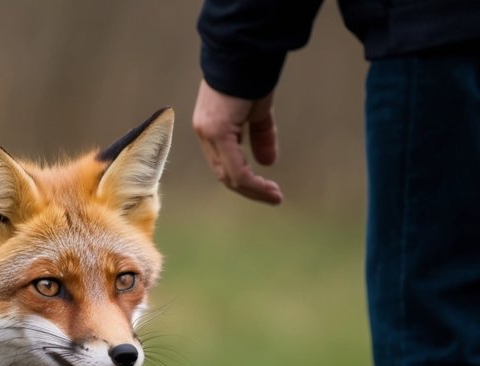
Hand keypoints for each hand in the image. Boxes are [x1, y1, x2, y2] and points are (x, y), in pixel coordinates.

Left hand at [191, 79, 282, 204]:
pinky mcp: (217, 131)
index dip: (245, 179)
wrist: (247, 54)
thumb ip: (260, 136)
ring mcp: (208, 132)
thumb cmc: (252, 77)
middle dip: (250, 189)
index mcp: (210, 128)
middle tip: (273, 197)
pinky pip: (234, 167)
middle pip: (224, 173)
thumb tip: (267, 163)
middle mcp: (204, 133)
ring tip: (274, 197)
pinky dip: (251, 181)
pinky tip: (266, 187)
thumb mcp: (258, 112)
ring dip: (253, 189)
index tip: (267, 189)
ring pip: (228, 175)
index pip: (223, 163)